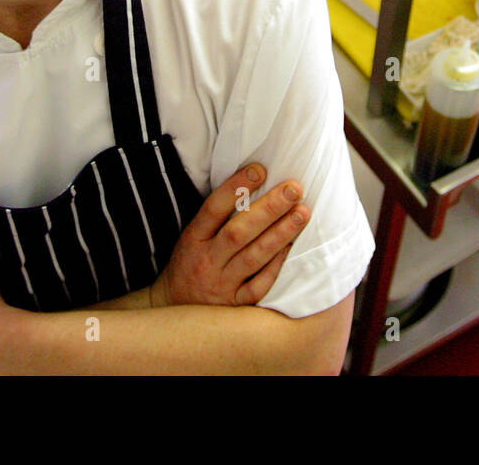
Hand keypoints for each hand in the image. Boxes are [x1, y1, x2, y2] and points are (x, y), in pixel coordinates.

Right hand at [149, 163, 308, 307]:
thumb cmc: (190, 263)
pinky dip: (275, 266)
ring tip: (302, 213)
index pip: (213, 208)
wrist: (175, 308)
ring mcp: (221, 284)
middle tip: (294, 188)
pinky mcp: (234, 304)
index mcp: (193, 239)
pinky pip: (259, 285)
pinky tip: (291, 247)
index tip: (260, 170)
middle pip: (239, 232)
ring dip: (280, 233)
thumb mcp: (193, 237)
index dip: (235, 187)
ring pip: (253, 256)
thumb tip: (253, 183)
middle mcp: (206, 260)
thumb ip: (217, 217)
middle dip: (269, 208)